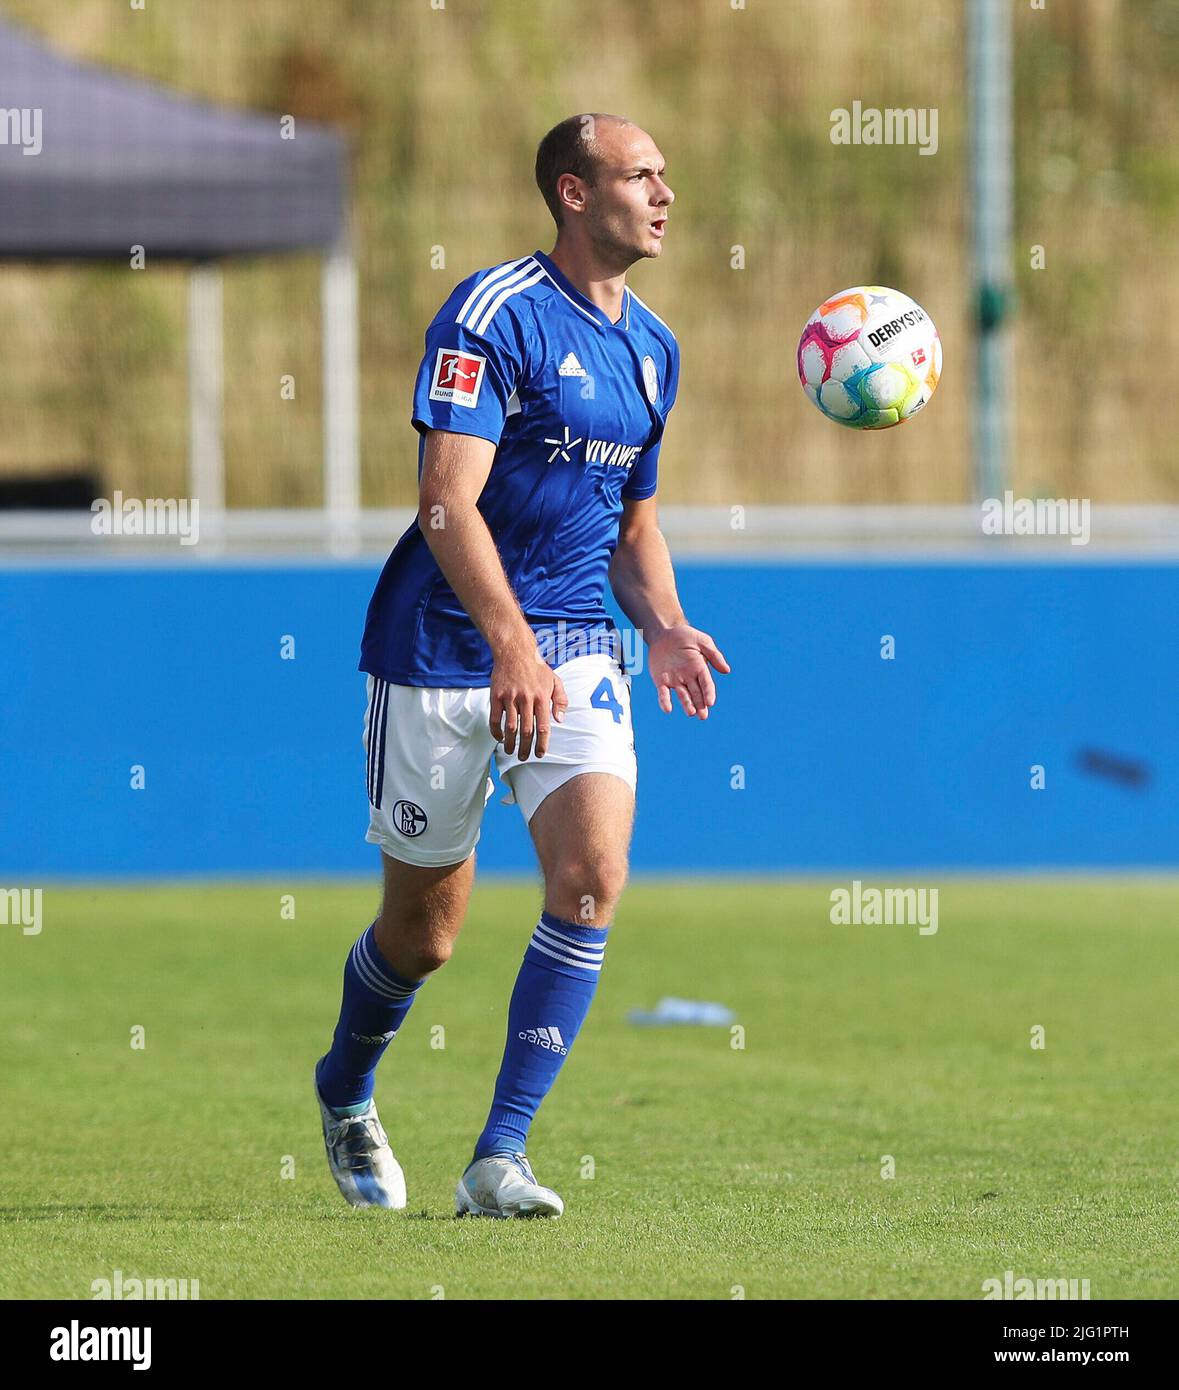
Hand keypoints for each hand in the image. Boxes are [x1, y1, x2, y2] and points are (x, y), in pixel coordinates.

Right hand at [489, 642, 568, 758]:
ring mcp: (510, 697)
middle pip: (526, 731)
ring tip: (511, 752)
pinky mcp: (496, 696)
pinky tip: (499, 737)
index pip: (543, 727)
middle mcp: (527, 699)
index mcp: (542, 697)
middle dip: (525, 748)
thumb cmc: (537, 668)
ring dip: (510, 743)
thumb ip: (561, 700)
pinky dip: (496, 731)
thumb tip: (559, 720)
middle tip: (524, 757)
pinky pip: (495, 718)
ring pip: (510, 727)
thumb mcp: (555, 681)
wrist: (515, 652)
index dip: (542, 744)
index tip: (540, 754)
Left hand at [648, 624, 729, 719]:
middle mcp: (689, 677)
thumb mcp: (702, 641)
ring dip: (687, 705)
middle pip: (697, 693)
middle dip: (700, 705)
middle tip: (703, 716)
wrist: (664, 633)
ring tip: (691, 713)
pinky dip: (665, 701)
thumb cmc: (685, 636)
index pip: (706, 684)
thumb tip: (726, 671)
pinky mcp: (661, 681)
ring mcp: (675, 681)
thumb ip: (714, 655)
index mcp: (700, 668)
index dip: (708, 693)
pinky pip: (663, 693)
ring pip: (683, 696)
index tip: (710, 703)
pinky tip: (667, 709)